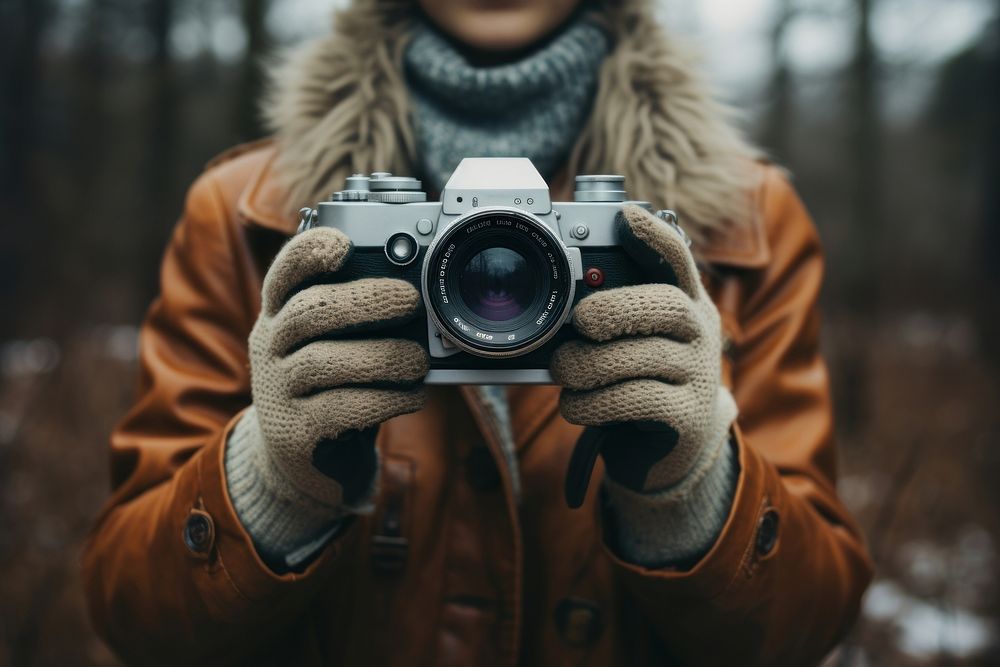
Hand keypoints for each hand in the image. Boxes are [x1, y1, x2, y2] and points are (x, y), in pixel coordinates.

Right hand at [248, 227, 428, 509]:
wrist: (309, 461)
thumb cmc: (335, 384)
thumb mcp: (337, 344)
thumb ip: (362, 316)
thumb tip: (421, 292)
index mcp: (281, 312)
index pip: (285, 271)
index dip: (310, 253)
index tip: (343, 244)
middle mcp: (271, 345)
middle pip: (307, 311)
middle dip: (363, 300)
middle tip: (410, 300)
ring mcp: (277, 389)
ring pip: (322, 362)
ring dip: (380, 357)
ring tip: (419, 361)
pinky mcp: (294, 431)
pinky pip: (338, 409)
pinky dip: (384, 400)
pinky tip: (414, 397)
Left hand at [553, 205, 736, 498]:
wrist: (671, 451)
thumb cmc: (639, 381)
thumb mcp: (630, 343)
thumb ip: (608, 317)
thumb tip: (559, 302)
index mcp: (684, 303)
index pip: (678, 260)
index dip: (655, 236)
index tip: (626, 216)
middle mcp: (700, 334)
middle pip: (669, 306)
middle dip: (619, 307)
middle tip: (580, 320)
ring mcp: (699, 376)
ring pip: (647, 357)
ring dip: (593, 364)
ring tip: (563, 370)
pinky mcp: (689, 418)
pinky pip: (641, 400)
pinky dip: (597, 402)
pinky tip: (574, 405)